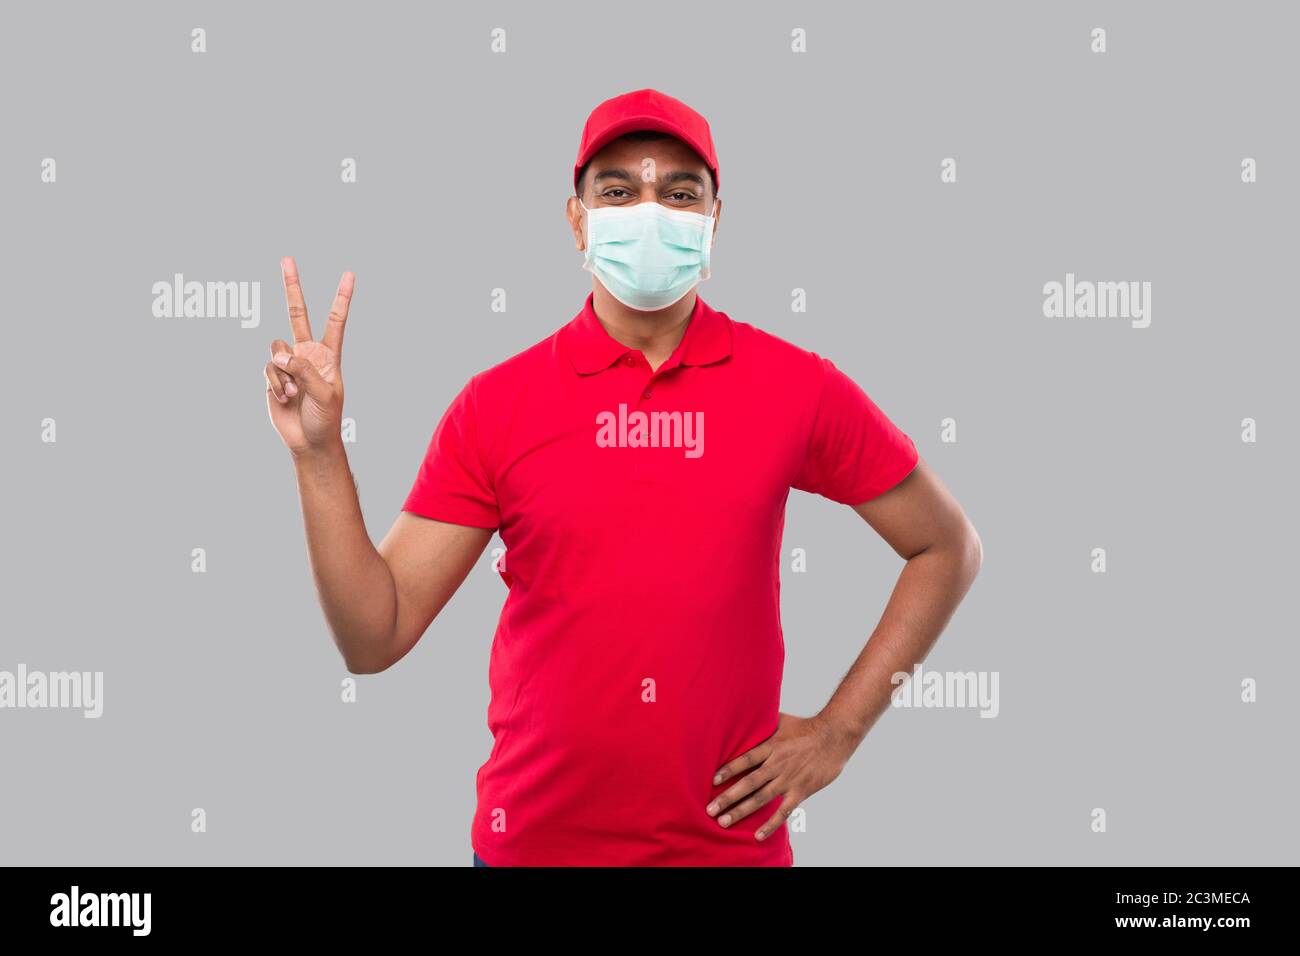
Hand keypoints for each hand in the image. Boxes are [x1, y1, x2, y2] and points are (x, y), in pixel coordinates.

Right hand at [264, 257, 353, 455]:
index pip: (336, 320)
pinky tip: (284, 398)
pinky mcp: (272, 375)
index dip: (342, 298)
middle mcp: (307, 353)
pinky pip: (268, 368)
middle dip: (291, 286)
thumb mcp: (324, 393)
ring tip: (293, 393)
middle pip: (297, 313)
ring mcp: (288, 363)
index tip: (349, 275)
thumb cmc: (325, 418)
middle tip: (287, 259)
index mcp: (328, 355)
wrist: (309, 441)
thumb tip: (280, 354)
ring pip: (276, 348)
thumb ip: (304, 370)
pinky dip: (274, 383)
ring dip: (282, 371)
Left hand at [706, 712, 855, 841]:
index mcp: (771, 746)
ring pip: (761, 799)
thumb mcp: (782, 720)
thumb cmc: (806, 727)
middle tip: (710, 810)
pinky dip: (771, 825)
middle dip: (728, 797)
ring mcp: (789, 779)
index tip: (712, 780)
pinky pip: (784, 811)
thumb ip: (763, 722)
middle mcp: (777, 765)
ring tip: (724, 822)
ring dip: (741, 811)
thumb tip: (744, 711)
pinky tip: (758, 836)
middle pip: (749, 783)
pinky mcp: (801, 791)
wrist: (835, 737)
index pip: (745, 759)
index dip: (728, 769)